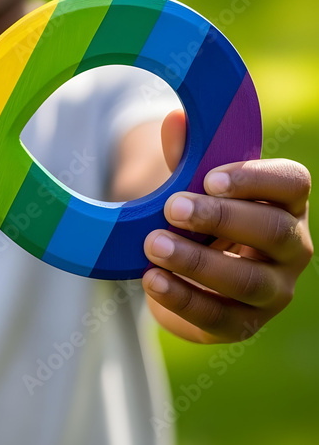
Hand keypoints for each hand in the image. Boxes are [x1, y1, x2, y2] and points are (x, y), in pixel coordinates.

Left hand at [142, 109, 312, 342]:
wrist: (188, 269)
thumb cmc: (201, 214)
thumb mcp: (192, 183)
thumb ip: (186, 155)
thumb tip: (175, 121)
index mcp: (286, 202)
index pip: (292, 184)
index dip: (255, 179)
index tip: (210, 178)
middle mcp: (292, 247)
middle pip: (273, 232)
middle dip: (220, 219)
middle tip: (172, 207)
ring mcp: (274, 290)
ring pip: (248, 281)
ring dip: (197, 262)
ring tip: (153, 244)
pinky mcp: (246, 324)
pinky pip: (220, 317)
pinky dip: (183, 299)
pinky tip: (152, 279)